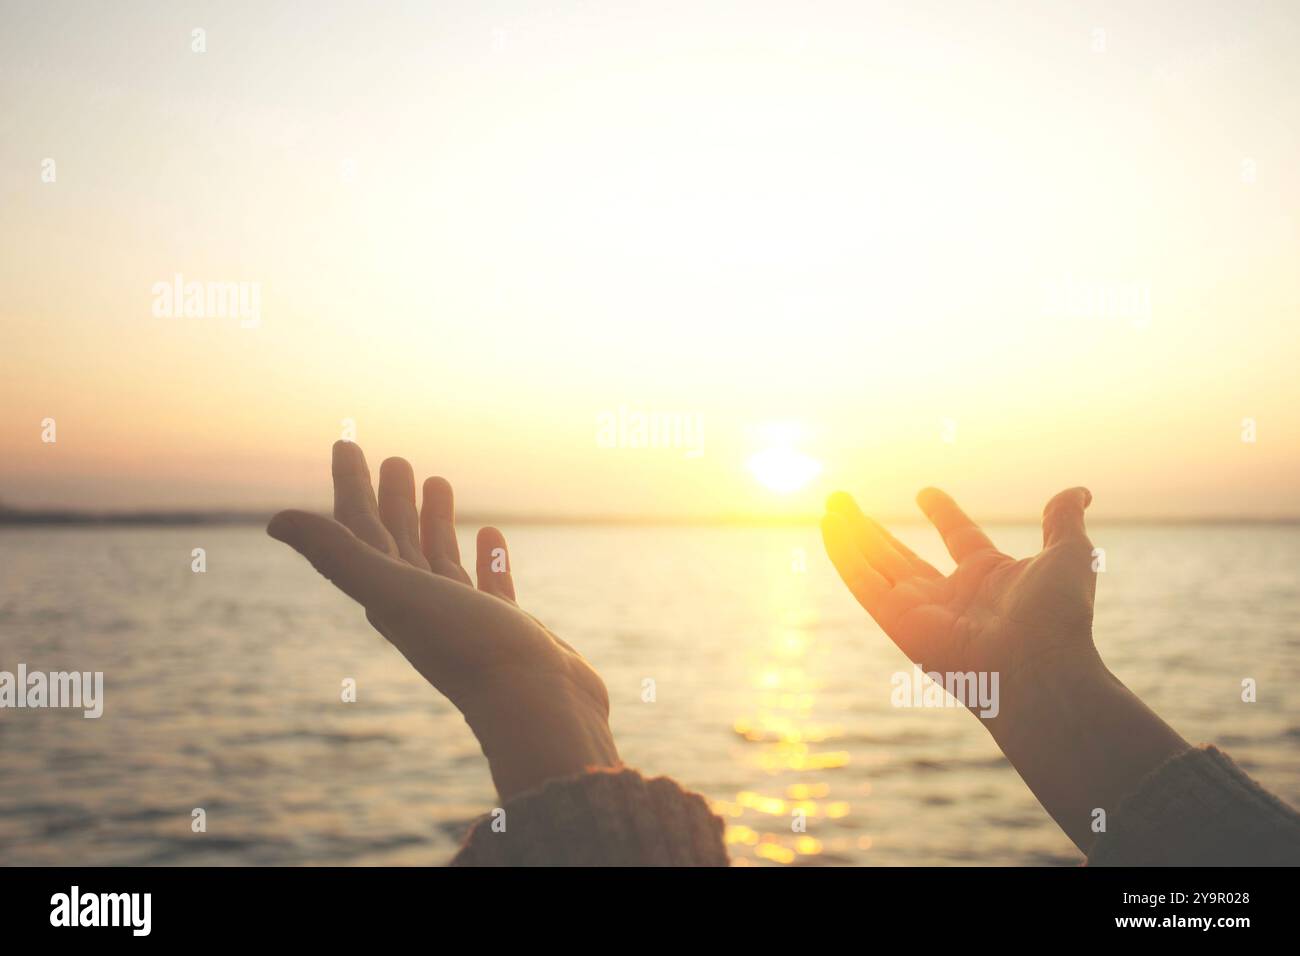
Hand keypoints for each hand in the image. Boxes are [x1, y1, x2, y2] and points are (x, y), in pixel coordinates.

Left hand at [267, 441, 618, 801]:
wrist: (536, 705)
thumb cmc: (468, 648)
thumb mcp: (397, 592)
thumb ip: (339, 555)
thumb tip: (274, 520)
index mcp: (389, 595)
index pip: (359, 531)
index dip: (350, 487)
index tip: (347, 445)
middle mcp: (421, 605)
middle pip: (397, 542)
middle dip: (391, 499)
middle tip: (394, 459)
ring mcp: (464, 617)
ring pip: (440, 559)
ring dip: (435, 521)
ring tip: (438, 482)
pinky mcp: (505, 628)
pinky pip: (489, 584)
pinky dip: (487, 558)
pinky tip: (492, 535)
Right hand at [821, 486, 1101, 701]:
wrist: (1041, 665)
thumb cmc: (1059, 617)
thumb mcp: (1070, 554)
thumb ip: (1064, 519)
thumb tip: (1079, 490)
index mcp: (989, 578)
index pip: (958, 539)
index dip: (943, 514)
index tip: (925, 493)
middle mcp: (951, 596)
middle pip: (901, 556)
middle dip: (873, 530)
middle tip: (846, 502)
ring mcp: (921, 611)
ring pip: (875, 566)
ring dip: (850, 536)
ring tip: (830, 505)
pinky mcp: (898, 623)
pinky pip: (864, 584)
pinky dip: (844, 556)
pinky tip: (828, 527)